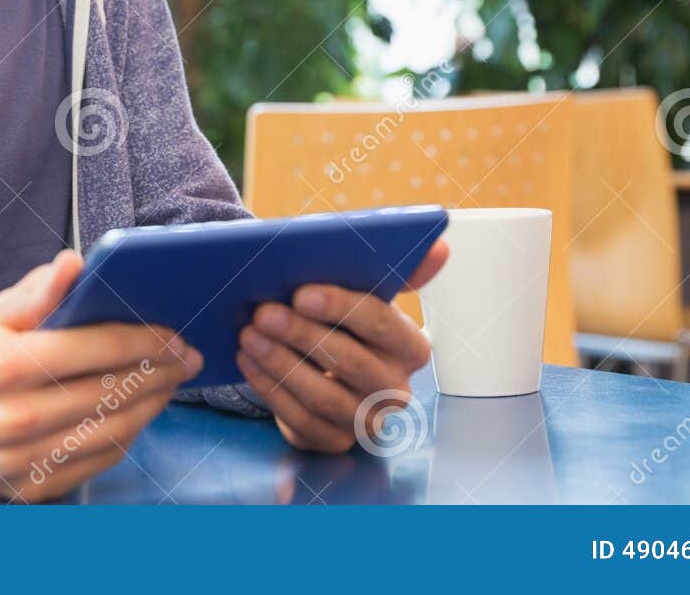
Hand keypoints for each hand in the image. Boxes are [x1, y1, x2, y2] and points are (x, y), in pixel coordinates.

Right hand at [0, 249, 201, 501]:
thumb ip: (36, 293)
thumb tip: (76, 263)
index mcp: (5, 367)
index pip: (94, 350)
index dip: (142, 340)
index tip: (174, 333)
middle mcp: (14, 418)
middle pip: (110, 393)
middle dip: (159, 372)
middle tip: (189, 356)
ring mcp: (22, 460)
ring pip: (111, 431)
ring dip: (152, 405)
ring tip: (172, 381)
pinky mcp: (29, 489)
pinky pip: (95, 461)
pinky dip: (126, 435)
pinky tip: (140, 412)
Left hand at [237, 238, 447, 452]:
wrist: (324, 368)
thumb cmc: (344, 322)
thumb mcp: (366, 292)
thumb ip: (400, 270)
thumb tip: (440, 246)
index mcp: (411, 347)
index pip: (381, 324)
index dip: (340, 307)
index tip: (301, 293)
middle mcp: (396, 389)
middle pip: (350, 362)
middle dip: (303, 335)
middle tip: (264, 312)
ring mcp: (366, 420)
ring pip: (324, 397)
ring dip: (281, 364)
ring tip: (250, 335)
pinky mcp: (335, 441)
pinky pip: (302, 422)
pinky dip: (271, 390)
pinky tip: (249, 362)